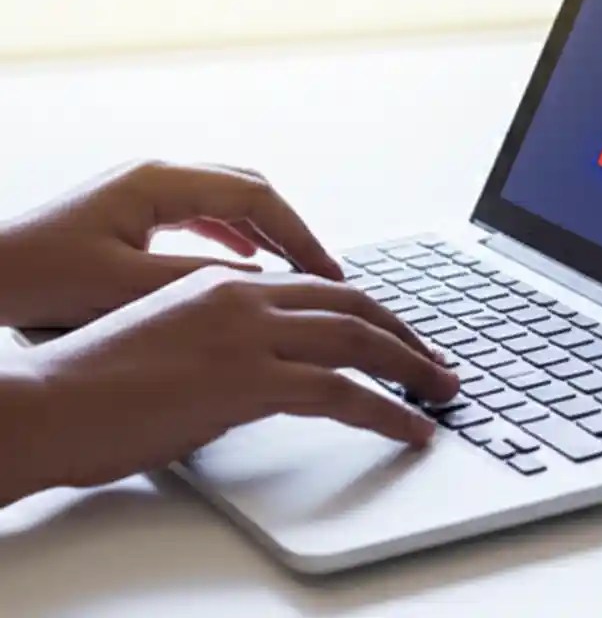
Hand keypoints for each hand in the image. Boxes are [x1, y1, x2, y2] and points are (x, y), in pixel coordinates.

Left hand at [0, 160, 343, 328]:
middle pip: (249, 190)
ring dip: (268, 233)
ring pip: (228, 200)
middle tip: (326, 273)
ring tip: (299, 271)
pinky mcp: (132, 210)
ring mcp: (143, 189)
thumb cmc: (36, 280)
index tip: (328, 272)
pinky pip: (202, 213)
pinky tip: (249, 263)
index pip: (255, 197)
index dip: (300, 235)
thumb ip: (199, 282)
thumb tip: (264, 284)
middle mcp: (154, 176)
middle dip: (293, 231)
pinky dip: (236, 236)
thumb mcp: (126, 287)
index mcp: (157, 183)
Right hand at [15, 267, 459, 493]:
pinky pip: (343, 393)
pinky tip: (414, 428)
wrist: (44, 403)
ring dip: (412, 368)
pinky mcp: (248, 379)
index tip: (399, 338)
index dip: (371, 315)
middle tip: (438, 364)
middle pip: (353, 306)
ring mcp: (248, 334)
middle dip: (406, 336)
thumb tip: (272, 372)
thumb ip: (228, 345)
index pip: (321, 290)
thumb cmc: (96, 386)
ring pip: (359, 340)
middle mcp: (244, 297)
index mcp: (225, 285)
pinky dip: (390, 411)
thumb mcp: (173, 343)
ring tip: (444, 393)